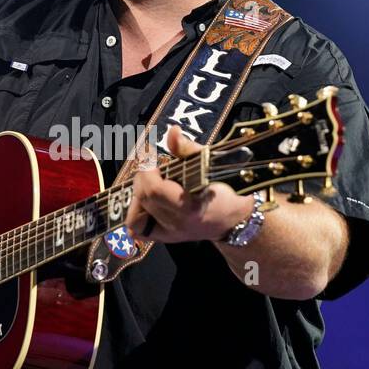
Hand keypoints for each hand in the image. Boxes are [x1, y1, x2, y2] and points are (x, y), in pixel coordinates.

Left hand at [124, 125, 253, 244]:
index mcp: (190, 208)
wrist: (233, 219)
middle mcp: (177, 224)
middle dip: (142, 177)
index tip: (150, 156)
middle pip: (144, 200)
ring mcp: (170, 234)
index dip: (146, 170)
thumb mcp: (210, 165)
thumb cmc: (223, 189)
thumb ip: (188, 149)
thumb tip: (172, 131)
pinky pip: (138, 231)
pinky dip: (136, 215)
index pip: (154, 191)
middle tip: (151, 167)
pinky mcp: (165, 238)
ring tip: (148, 184)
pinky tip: (144, 202)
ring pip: (135, 217)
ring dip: (137, 196)